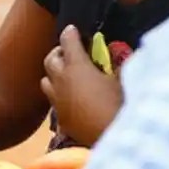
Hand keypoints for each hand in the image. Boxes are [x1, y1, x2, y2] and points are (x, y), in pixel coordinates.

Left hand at [40, 25, 124, 146]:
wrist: (114, 138)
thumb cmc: (121, 104)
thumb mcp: (123, 79)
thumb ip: (118, 63)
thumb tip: (116, 52)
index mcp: (76, 66)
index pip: (68, 42)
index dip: (70, 33)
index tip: (72, 29)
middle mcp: (61, 81)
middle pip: (50, 60)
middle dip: (58, 52)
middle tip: (68, 51)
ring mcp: (58, 102)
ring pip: (46, 81)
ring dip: (54, 74)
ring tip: (66, 75)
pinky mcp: (61, 120)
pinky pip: (54, 102)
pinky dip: (60, 95)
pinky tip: (72, 99)